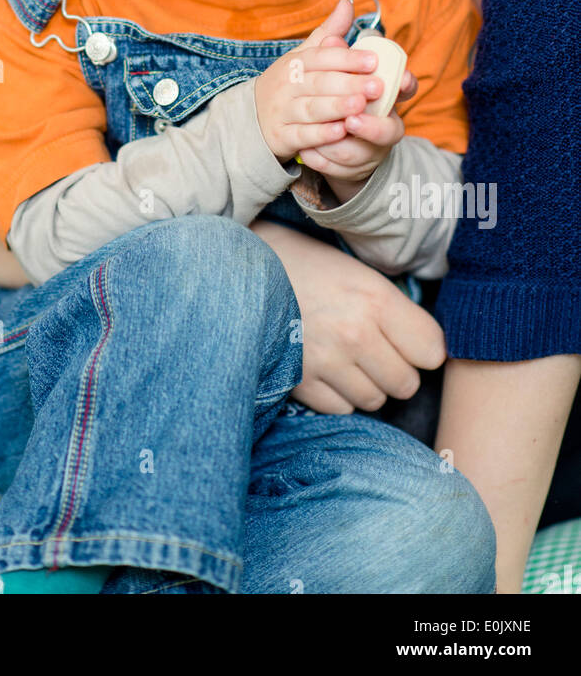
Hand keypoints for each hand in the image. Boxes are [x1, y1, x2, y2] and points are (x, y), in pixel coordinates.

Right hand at [250, 219, 445, 412]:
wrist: (243, 270)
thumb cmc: (307, 267)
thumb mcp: (357, 273)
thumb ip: (394, 309)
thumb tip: (429, 349)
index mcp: (375, 299)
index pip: (432, 351)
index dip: (422, 347)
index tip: (406, 339)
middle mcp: (355, 334)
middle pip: (407, 383)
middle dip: (395, 369)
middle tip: (374, 349)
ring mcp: (327, 361)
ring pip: (375, 400)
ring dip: (366, 384)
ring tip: (346, 357)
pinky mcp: (300, 381)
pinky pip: (341, 408)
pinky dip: (337, 394)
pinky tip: (324, 368)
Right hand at [254, 0, 383, 162]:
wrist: (251, 116)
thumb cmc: (288, 83)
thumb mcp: (303, 56)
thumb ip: (328, 32)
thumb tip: (347, 3)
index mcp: (296, 63)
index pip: (321, 57)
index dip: (347, 59)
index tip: (374, 60)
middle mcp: (287, 85)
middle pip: (319, 83)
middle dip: (348, 84)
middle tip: (377, 86)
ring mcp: (283, 111)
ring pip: (311, 109)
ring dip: (336, 107)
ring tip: (360, 106)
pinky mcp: (281, 136)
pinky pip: (302, 136)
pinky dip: (320, 135)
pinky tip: (340, 132)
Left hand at [296, 26, 415, 197]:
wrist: (328, 138)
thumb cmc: (338, 94)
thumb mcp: (335, 67)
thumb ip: (339, 42)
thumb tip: (343, 7)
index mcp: (385, 99)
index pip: (404, 91)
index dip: (404, 86)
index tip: (400, 80)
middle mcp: (384, 126)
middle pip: (389, 130)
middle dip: (370, 125)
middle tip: (351, 118)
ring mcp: (370, 151)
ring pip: (363, 153)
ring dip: (342, 147)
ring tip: (325, 137)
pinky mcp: (353, 170)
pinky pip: (340, 169)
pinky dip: (324, 161)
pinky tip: (309, 152)